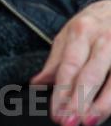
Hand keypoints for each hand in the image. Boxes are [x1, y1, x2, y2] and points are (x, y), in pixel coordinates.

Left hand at [31, 0, 110, 124]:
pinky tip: (106, 110)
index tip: (55, 112)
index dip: (61, 92)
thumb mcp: (69, 34)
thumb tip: (37, 84)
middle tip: (67, 121)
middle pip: (89, 75)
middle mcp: (102, 40)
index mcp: (80, 32)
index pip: (68, 67)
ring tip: (88, 121)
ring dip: (100, 105)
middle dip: (78, 101)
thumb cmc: (92, 25)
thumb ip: (56, 61)